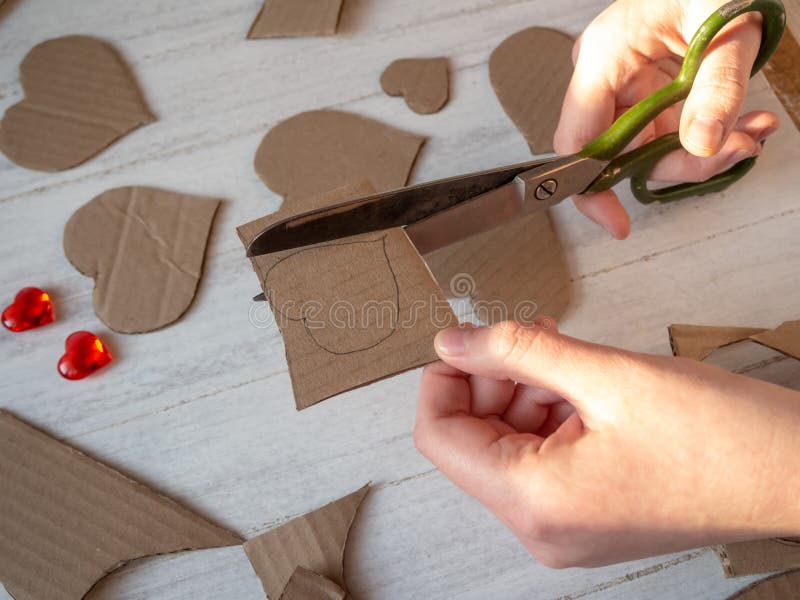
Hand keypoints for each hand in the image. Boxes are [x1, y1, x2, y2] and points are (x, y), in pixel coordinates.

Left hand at [414, 319, 799, 566]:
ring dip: (523, 391)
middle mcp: (542, 527)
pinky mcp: (588, 515)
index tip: (462, 342)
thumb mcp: (605, 374)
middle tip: (526, 338)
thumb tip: (453, 343)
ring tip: (561, 355)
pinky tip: (577, 381)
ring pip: (507, 445)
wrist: (797, 474)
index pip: (438, 436)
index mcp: (535, 501)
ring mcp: (565, 527)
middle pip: (472, 440)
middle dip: (492, 379)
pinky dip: (548, 414)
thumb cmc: (722, 437)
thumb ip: (515, 351)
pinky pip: (541, 459)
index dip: (443, 379)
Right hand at [554, 0, 780, 238]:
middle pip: (623, 151)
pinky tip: (743, 121)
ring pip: (650, 146)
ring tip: (753, 130)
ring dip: (705, 148)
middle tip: (736, 151)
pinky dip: (705, 131)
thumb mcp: (726, 25)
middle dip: (681, 161)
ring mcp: (624, 82)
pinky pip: (666, 128)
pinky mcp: (645, 87)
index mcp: (604, 56)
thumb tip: (703, 143)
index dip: (593, 187)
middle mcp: (605, 74)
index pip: (578, 141)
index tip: (616, 221)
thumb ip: (718, 87)